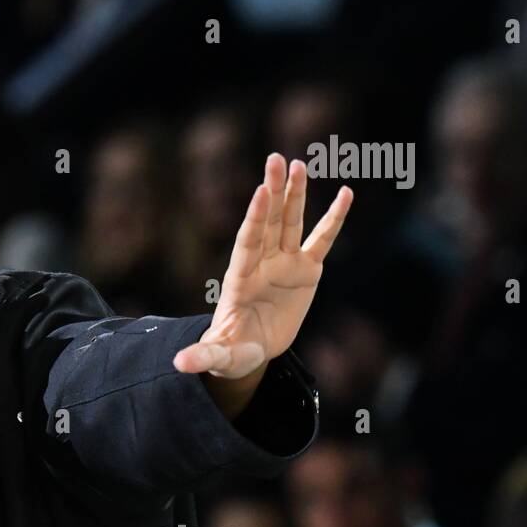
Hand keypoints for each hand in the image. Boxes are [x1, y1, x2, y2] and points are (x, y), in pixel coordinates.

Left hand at [173, 154, 351, 411]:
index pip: (248, 243)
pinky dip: (334, 219)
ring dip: (296, 196)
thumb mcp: (218, 356)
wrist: (248, 350)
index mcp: (240, 278)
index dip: (255, 218)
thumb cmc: (229, 351)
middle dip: (273, 193)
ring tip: (299, 165)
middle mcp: (261, 264)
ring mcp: (284, 264)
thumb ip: (203, 356)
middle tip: (277, 161)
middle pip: (268, 223)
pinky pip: (322, 241)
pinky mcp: (306, 271)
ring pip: (291, 224)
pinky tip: (346, 193)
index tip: (261, 190)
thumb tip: (180, 364)